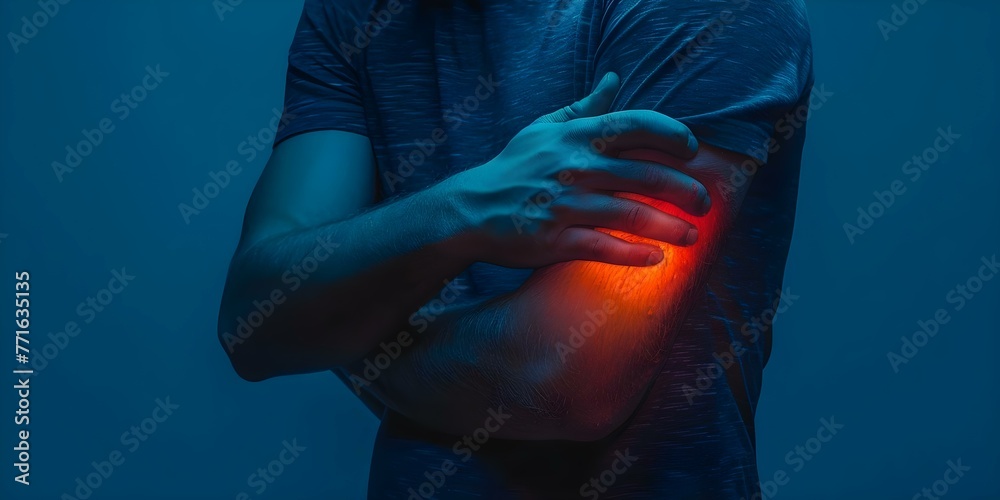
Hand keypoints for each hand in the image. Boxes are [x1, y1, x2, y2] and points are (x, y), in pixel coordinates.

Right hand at [447, 73, 711, 268]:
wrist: (469, 210)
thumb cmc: (513, 168)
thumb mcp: (544, 129)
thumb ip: (584, 108)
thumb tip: (614, 79)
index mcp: (576, 137)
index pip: (637, 126)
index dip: (672, 136)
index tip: (691, 151)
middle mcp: (575, 167)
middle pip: (645, 175)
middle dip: (683, 189)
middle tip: (704, 202)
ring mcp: (565, 205)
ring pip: (631, 215)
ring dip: (669, 227)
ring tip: (693, 236)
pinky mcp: (554, 240)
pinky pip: (603, 247)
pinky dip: (633, 254)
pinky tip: (655, 259)